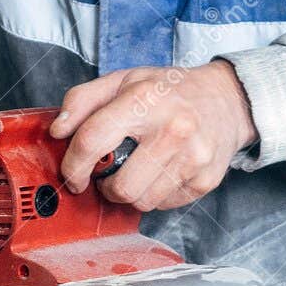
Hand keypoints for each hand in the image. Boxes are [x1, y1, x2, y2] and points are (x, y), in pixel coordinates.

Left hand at [49, 62, 256, 211]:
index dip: (73, 165)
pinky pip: (165, 205)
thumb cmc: (170, 91)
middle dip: (106, 187)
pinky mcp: (206, 180)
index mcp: (145, 100)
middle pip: (121, 186)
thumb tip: (58, 130)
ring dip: (130, 192)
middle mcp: (173, 129)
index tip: (73, 175)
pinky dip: (155, 194)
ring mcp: (194, 158)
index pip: (93, 141)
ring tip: (136, 171)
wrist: (227, 99)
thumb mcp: (124, 80)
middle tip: (109, 174)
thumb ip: (83, 100)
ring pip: (142, 202)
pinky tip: (160, 172)